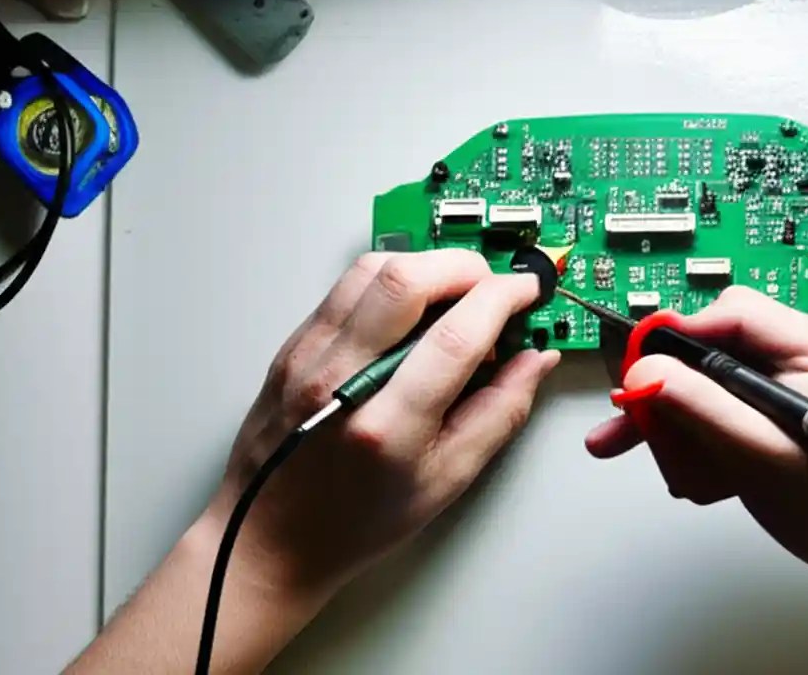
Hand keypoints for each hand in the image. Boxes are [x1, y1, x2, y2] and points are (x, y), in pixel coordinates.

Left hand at [204, 250, 559, 601]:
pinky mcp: (294, 345)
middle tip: (494, 288)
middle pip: (406, 280)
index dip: (504, 299)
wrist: (271, 539)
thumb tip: (536, 360)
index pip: (456, 336)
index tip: (528, 291)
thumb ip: (500, 414)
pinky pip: (347, 287)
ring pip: (372, 269)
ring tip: (456, 296)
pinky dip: (392, 281)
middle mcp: (340, 380)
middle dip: (466, 267)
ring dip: (427, 267)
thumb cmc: (354, 522)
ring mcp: (308, 357)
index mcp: (386, 426)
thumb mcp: (446, 481)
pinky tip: (414, 310)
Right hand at [585, 286, 807, 596]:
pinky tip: (708, 475)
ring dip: (696, 424)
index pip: (735, 314)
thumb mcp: (762, 458)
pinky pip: (752, 409)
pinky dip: (723, 437)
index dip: (677, 339)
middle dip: (678, 393)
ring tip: (679, 470)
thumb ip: (701, 409)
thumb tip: (647, 373)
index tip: (636, 369)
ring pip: (733, 384)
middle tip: (635, 426)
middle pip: (727, 350)